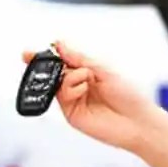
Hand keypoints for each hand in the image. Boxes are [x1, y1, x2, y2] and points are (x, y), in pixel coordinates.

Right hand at [21, 40, 158, 151]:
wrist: (138, 121)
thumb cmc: (128, 95)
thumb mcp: (104, 69)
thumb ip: (79, 58)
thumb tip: (59, 44)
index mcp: (88, 73)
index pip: (63, 62)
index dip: (48, 55)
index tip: (32, 50)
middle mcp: (79, 87)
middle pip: (54, 73)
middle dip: (44, 64)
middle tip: (29, 55)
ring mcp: (74, 101)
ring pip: (58, 83)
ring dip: (69, 75)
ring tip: (87, 77)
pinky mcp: (72, 114)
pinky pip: (63, 95)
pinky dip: (72, 87)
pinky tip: (85, 88)